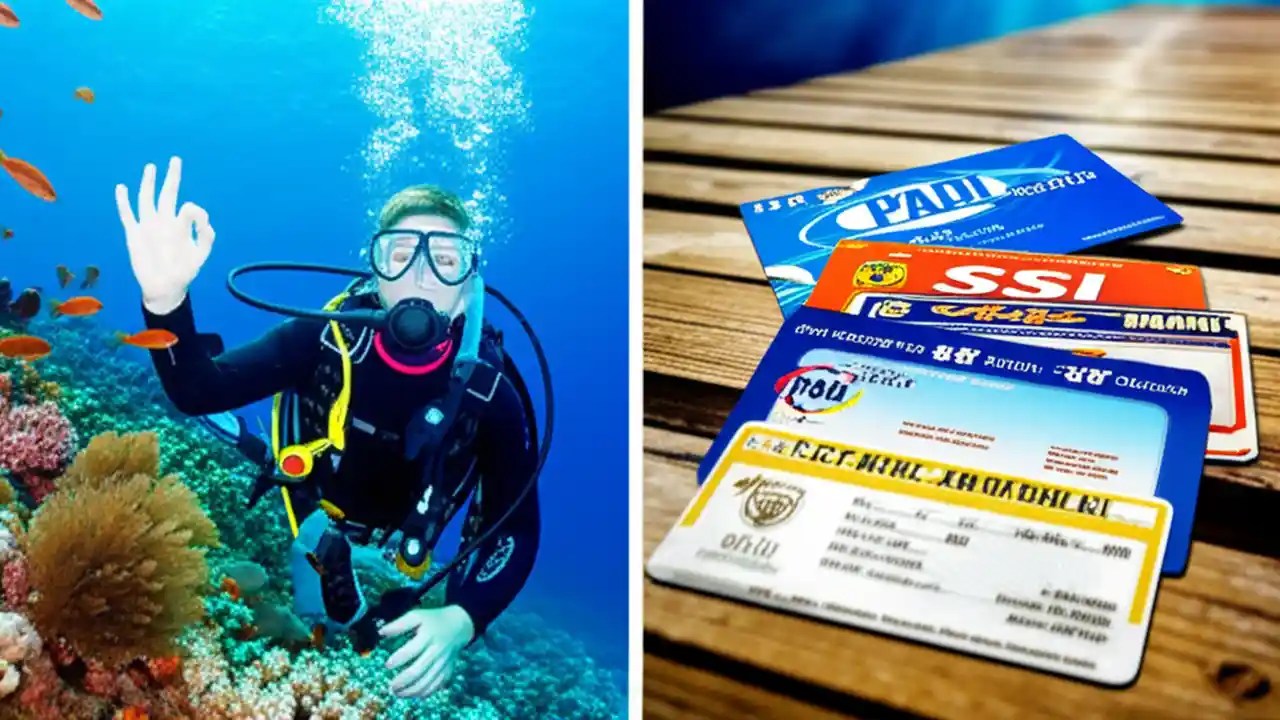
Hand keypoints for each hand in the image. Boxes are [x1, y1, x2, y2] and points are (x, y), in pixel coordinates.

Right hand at [115, 156, 215, 314]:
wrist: (165, 288)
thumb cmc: (185, 271)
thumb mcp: (201, 254)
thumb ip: (206, 235)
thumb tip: (199, 212)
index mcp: (182, 226)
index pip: (188, 208)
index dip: (194, 210)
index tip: (197, 217)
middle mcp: (165, 222)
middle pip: (167, 194)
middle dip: (171, 177)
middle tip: (176, 159)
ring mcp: (148, 226)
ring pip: (146, 199)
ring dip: (148, 183)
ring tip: (151, 167)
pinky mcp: (134, 234)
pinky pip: (127, 214)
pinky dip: (123, 201)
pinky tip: (122, 187)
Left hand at [381, 605, 473, 697]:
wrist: (459, 625)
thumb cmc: (433, 620)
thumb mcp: (417, 616)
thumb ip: (399, 624)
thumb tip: (381, 632)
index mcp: (429, 635)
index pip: (412, 650)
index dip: (398, 659)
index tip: (387, 665)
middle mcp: (437, 651)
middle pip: (419, 671)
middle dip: (402, 681)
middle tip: (390, 686)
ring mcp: (443, 663)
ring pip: (427, 682)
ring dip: (410, 691)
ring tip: (397, 693)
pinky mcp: (447, 670)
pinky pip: (436, 686)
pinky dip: (423, 693)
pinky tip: (412, 695)